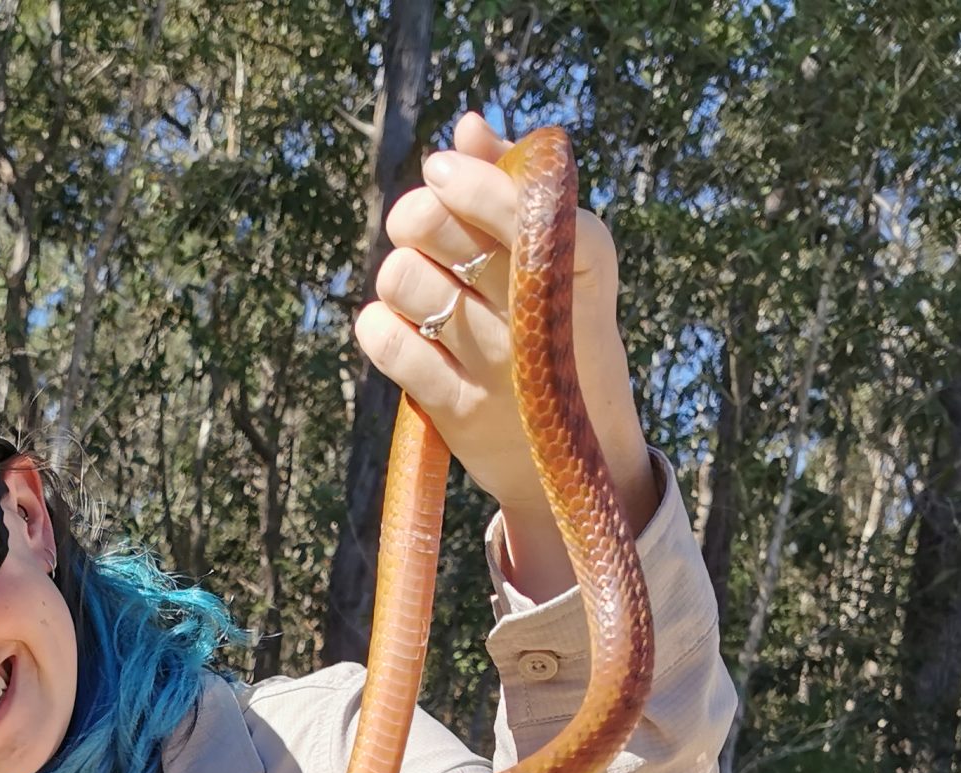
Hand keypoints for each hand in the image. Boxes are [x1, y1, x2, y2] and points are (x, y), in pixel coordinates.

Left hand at [353, 111, 660, 598]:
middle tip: (416, 227)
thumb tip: (468, 127)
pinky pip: (388, 344)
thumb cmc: (556, 331)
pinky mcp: (460, 412)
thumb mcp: (557, 261)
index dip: (459, 177)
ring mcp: (501, 366)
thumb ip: (512, 186)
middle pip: (439, 228)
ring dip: (396, 273)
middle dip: (414, 216)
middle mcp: (542, 310)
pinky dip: (378, 325)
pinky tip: (396, 324)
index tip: (438, 172)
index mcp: (582, 258)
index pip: (509, 196)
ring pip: (406, 280)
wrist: (574, 456)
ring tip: (414, 285)